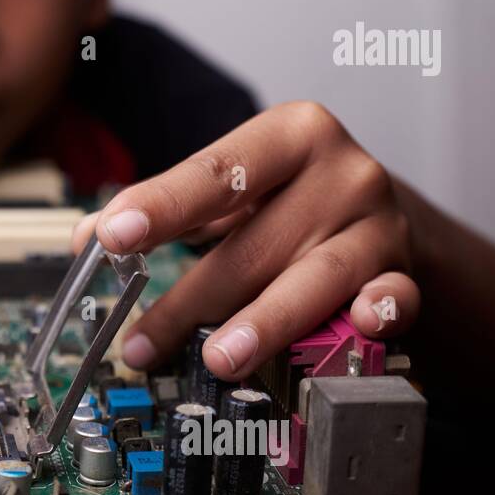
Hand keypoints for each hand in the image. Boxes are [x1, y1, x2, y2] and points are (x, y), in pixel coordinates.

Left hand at [73, 102, 420, 379]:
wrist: (379, 216)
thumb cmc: (292, 202)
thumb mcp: (232, 192)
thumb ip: (166, 209)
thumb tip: (89, 238)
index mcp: (289, 135)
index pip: (215, 171)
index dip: (160, 205)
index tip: (112, 235)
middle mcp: (340, 172)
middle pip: (252, 243)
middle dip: (189, 299)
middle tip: (141, 341)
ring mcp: (379, 224)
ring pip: (314, 278)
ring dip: (263, 324)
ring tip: (218, 358)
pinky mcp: (405, 272)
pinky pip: (395, 298)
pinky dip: (379, 312)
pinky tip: (359, 323)